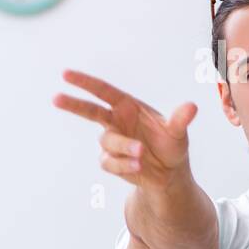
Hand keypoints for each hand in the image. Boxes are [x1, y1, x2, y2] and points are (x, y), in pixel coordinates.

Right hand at [52, 69, 197, 189]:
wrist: (169, 174)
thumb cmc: (172, 146)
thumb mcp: (178, 133)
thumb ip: (180, 120)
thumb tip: (192, 107)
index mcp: (128, 106)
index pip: (103, 91)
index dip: (85, 82)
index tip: (66, 74)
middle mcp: (116, 121)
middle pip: (89, 110)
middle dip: (73, 104)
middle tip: (56, 97)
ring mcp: (112, 141)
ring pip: (108, 141)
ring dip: (123, 147)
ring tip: (142, 154)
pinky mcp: (111, 161)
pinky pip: (110, 161)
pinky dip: (124, 164)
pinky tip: (139, 166)